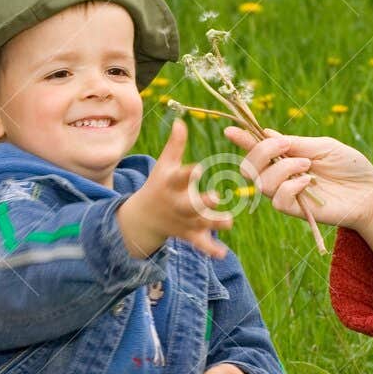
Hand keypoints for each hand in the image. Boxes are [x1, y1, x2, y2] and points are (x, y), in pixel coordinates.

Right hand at [116, 119, 233, 259]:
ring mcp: (183, 220)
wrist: (143, 219)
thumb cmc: (159, 185)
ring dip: (214, 223)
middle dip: (202, 202)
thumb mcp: (164, 166)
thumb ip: (175, 145)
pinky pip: (200, 243)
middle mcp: (177, 203)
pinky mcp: (189, 234)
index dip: (188, 174)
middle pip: (189, 204)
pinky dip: (210, 249)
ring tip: (229, 222)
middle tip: (216, 197)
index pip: (179, 178)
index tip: (199, 169)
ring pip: (199, 223)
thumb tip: (180, 120)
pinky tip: (221, 253)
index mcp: (171, 184)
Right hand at [224, 125, 372, 230]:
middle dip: (260, 152)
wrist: (369, 191)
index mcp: (286, 156)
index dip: (242, 139)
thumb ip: (295, 143)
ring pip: (261, 183)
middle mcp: (281, 175)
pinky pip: (277, 199)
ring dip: (283, 168)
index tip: (230, 130)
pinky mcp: (295, 210)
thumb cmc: (350, 166)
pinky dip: (291, 186)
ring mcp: (286, 193)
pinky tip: (308, 182)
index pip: (257, 149)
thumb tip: (265, 133)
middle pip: (248, 168)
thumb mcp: (323, 146)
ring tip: (307, 165)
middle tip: (285, 146)